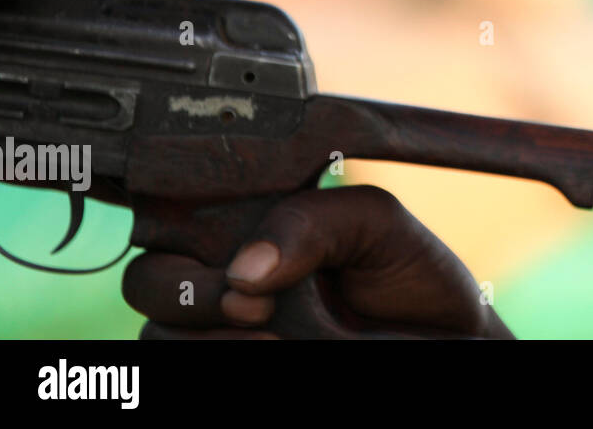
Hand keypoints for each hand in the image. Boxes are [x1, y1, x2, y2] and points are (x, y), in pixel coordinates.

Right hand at [121, 185, 513, 338]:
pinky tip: (272, 350)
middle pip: (147, 281)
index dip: (176, 233)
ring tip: (275, 335)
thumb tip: (246, 266)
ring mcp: (225, 329)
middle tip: (253, 303)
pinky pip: (185, 372)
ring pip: (159, 335)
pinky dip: (220, 357)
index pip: (169, 220)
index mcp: (250, 227)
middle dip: (187, 291)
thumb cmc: (410, 275)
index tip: (235, 260)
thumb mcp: (377, 225)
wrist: (445, 337)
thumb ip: (314, 220)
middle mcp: (225, 277)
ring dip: (208, 336)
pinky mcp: (237, 363)